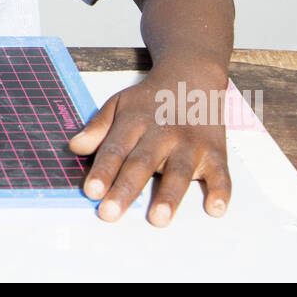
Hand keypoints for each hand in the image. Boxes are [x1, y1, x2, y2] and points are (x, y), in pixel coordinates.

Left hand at [68, 61, 231, 225]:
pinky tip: (215, 208)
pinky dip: (221, 191)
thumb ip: (98, 127)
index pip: (115, 148)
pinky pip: (220, 174)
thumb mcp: (119, 104)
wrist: (192, 78)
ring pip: (179, 171)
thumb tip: (75, 147)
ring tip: (158, 218)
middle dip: (126, 189)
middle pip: (142, 163)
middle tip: (110, 212)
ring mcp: (190, 144)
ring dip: (170, 195)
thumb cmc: (151, 100)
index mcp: (135, 121)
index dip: (102, 170)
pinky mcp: (215, 153)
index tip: (91, 191)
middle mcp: (163, 133)